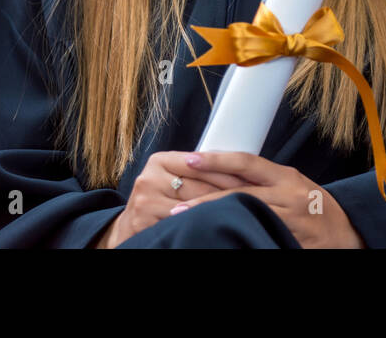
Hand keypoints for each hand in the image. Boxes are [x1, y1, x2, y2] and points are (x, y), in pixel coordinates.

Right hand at [96, 150, 249, 247]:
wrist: (131, 225)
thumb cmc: (162, 199)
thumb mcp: (174, 178)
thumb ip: (196, 171)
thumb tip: (238, 164)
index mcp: (160, 160)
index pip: (200, 164)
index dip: (227, 172)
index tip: (252, 179)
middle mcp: (149, 177)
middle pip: (198, 186)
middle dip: (227, 193)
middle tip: (254, 197)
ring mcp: (144, 200)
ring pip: (191, 205)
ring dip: (217, 209)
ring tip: (242, 210)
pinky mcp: (142, 220)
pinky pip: (180, 222)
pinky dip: (200, 224)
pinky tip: (217, 224)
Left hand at [176, 151, 365, 247]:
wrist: (348, 232)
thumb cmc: (316, 208)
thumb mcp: (293, 186)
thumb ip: (265, 181)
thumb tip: (227, 175)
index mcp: (285, 176)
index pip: (246, 162)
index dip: (218, 160)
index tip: (191, 159)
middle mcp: (287, 193)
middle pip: (239, 190)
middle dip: (204, 195)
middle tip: (174, 199)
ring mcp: (287, 218)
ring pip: (243, 212)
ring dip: (212, 215)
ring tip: (184, 218)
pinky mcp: (286, 238)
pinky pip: (256, 233)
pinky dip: (235, 233)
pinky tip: (215, 235)